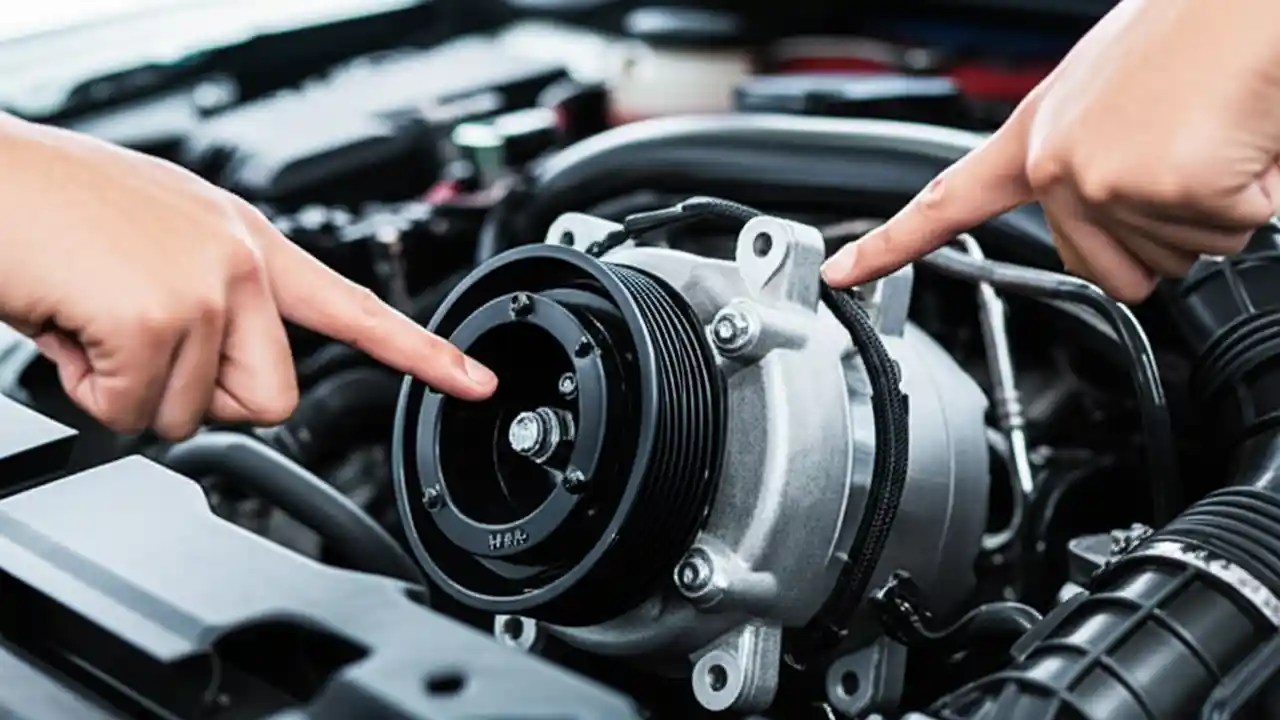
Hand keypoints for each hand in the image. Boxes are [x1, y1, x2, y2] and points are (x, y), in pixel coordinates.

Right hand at [0, 114, 495, 439]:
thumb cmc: (52, 211)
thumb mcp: (160, 246)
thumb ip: (216, 306)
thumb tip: (220, 379)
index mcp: (249, 243)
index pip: (353, 307)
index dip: (421, 353)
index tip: (475, 381)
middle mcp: (244, 261)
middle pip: (271, 400)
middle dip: (196, 395)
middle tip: (138, 343)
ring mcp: (209, 287)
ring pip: (190, 415)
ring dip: (127, 386)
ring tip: (91, 316)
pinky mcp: (159, 317)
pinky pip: (133, 413)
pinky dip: (88, 388)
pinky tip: (69, 325)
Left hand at [821, 0, 1279, 302]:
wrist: (1251, 0)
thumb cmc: (1198, 34)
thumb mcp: (1110, 100)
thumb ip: (1083, 164)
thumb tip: (1099, 218)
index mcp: (1037, 136)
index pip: (947, 202)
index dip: (891, 244)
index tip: (842, 273)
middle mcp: (1057, 163)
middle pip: (1107, 271)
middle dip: (1161, 231)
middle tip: (1183, 151)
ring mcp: (1103, 178)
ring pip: (1173, 260)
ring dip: (1210, 208)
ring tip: (1210, 134)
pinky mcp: (1163, 188)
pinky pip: (1225, 235)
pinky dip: (1253, 197)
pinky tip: (1240, 141)